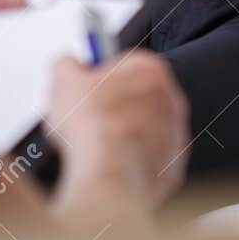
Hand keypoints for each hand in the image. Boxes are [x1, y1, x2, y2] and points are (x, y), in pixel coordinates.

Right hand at [45, 52, 188, 223]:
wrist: (111, 176)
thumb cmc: (93, 126)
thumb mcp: (63, 80)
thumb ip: (66, 64)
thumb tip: (66, 65)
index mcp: (150, 70)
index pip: (122, 63)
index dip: (97, 76)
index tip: (82, 87)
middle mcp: (171, 100)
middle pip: (133, 96)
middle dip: (108, 106)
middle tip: (83, 118)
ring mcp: (175, 136)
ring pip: (140, 130)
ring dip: (118, 135)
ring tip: (90, 147)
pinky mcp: (172, 168)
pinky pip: (145, 160)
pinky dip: (127, 162)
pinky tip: (105, 165)